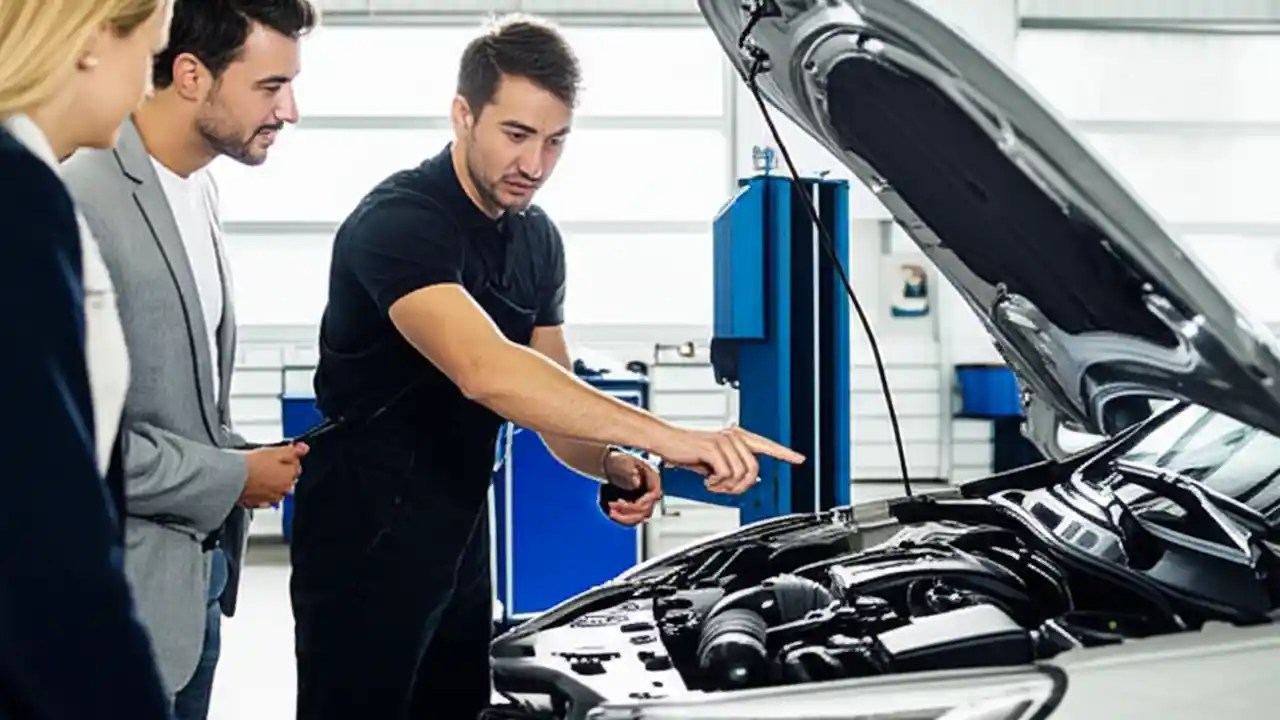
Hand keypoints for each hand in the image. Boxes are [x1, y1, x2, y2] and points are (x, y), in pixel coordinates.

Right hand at [239, 442, 308, 508]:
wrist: (231, 477)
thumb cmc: (251, 464)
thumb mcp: (276, 451)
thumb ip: (293, 451)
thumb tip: (304, 449)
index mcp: (289, 477)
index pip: (296, 467)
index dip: (289, 459)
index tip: (282, 454)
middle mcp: (282, 491)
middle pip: (287, 480)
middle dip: (281, 471)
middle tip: (268, 462)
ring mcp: (269, 499)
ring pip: (276, 490)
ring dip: (272, 482)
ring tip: (260, 472)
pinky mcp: (256, 504)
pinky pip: (263, 498)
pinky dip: (261, 492)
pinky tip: (254, 485)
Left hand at [602, 450, 662, 525]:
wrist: (613, 466)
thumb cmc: (619, 461)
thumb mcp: (624, 461)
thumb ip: (629, 469)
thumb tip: (636, 481)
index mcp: (653, 479)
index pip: (654, 496)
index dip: (640, 503)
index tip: (622, 502)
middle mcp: (652, 492)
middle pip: (646, 510)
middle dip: (628, 510)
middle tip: (612, 505)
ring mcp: (645, 501)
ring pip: (640, 517)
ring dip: (625, 517)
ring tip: (611, 512)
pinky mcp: (637, 507)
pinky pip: (633, 519)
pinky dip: (622, 519)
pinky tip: (612, 514)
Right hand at [655, 426, 804, 494]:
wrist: (666, 441)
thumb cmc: (688, 452)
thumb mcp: (714, 461)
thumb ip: (733, 467)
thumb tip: (748, 481)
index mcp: (737, 437)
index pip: (766, 444)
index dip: (784, 453)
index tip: (800, 459)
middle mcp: (733, 436)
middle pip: (754, 468)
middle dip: (741, 486)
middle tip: (724, 488)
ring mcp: (724, 440)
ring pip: (741, 473)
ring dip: (727, 486)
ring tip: (714, 483)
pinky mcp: (713, 446)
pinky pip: (726, 473)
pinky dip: (717, 483)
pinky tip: (707, 480)